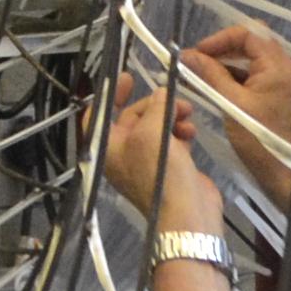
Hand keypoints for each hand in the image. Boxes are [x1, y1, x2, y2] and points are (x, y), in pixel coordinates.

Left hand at [89, 80, 220, 238]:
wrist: (186, 212)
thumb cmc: (159, 171)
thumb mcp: (151, 132)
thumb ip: (155, 107)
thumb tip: (161, 93)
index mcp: (107, 147)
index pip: (99, 115)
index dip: (111, 94)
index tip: (129, 78)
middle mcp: (123, 153)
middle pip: (132, 117)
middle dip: (154, 105)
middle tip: (173, 98)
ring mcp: (146, 161)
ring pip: (155, 127)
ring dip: (171, 117)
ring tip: (187, 115)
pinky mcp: (168, 166)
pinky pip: (170, 140)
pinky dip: (180, 132)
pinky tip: (191, 132)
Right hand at [177, 23, 290, 183]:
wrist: (286, 174)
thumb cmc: (260, 140)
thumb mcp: (231, 104)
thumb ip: (210, 75)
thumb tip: (186, 56)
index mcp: (279, 66)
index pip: (248, 33)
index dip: (219, 39)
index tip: (197, 53)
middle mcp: (287, 67)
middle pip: (252, 44)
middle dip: (221, 50)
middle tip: (196, 62)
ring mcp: (286, 82)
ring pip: (253, 61)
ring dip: (227, 65)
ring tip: (200, 75)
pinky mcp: (281, 95)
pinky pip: (257, 77)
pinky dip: (236, 79)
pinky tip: (215, 88)